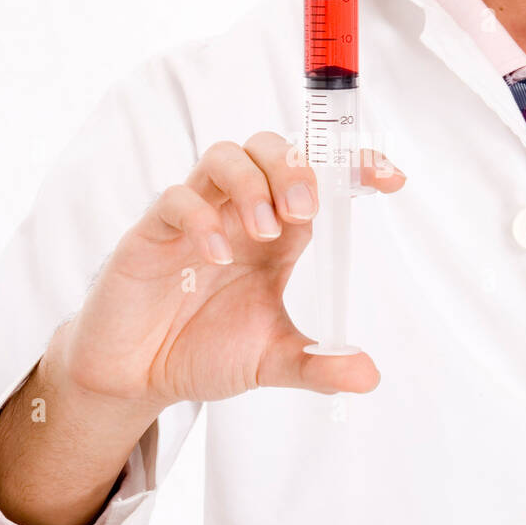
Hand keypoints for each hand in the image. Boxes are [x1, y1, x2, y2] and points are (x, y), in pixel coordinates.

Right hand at [53, 132, 405, 408]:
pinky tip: (217, 255)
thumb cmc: (201, 350)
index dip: (352, 166)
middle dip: (295, 167)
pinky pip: (175, 199)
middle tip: (306, 211)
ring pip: (224, 156)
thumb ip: (317, 366)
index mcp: (276, 233)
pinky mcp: (152, 233)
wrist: (135, 376)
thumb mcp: (271, 361)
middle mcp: (237, 213)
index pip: (317, 179)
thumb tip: (368, 376)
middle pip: (269, 148)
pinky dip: (201, 218)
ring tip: (267, 230)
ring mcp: (195, 216)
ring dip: (253, 184)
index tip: (389, 178)